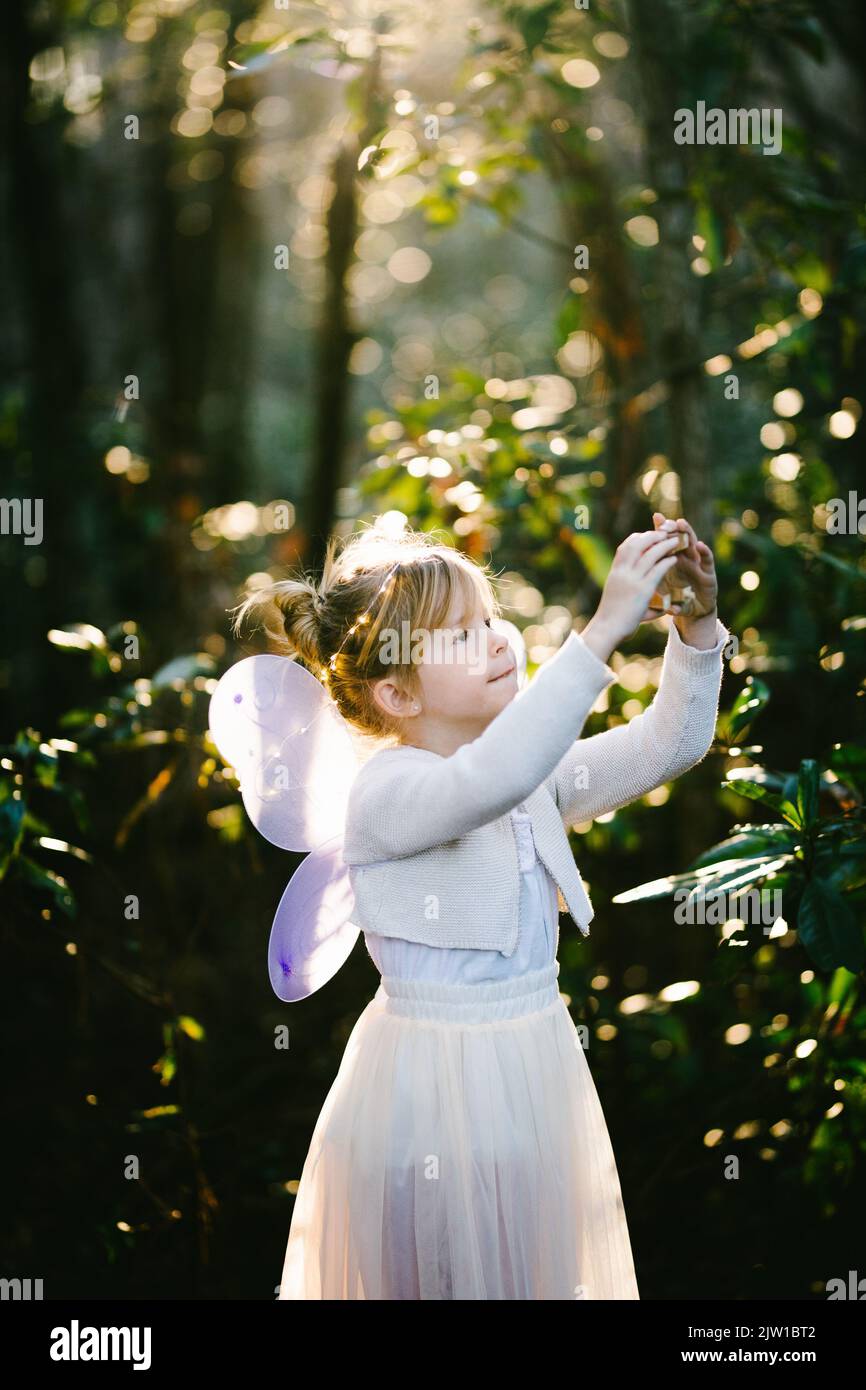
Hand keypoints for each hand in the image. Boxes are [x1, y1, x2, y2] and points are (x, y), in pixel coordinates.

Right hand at [587, 527, 694, 652]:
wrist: (607, 629)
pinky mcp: (643, 590)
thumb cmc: (611, 619)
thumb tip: (640, 593)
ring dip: (664, 545)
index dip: (637, 539)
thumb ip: (629, 591)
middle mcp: (622, 572)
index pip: (624, 547)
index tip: (648, 536)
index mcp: (615, 573)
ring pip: (650, 554)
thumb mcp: (617, 598)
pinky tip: (675, 559)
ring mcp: (632, 580)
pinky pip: (658, 570)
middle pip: (637, 544)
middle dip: (652, 536)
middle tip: (664, 534)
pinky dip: (667, 561)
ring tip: (675, 541)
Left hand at [648, 513, 717, 620]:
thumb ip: (654, 580)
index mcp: (674, 560)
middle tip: (668, 519)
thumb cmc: (677, 599)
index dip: (663, 530)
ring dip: (688, 533)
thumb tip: (636, 573)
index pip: (667, 541)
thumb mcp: (661, 589)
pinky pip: (708, 562)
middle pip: (680, 538)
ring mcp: (698, 565)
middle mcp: (687, 558)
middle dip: (674, 527)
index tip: (656, 517)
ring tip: (682, 524)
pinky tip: (700, 546)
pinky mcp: (709, 574)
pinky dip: (705, 553)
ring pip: (693, 545)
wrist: (695, 612)